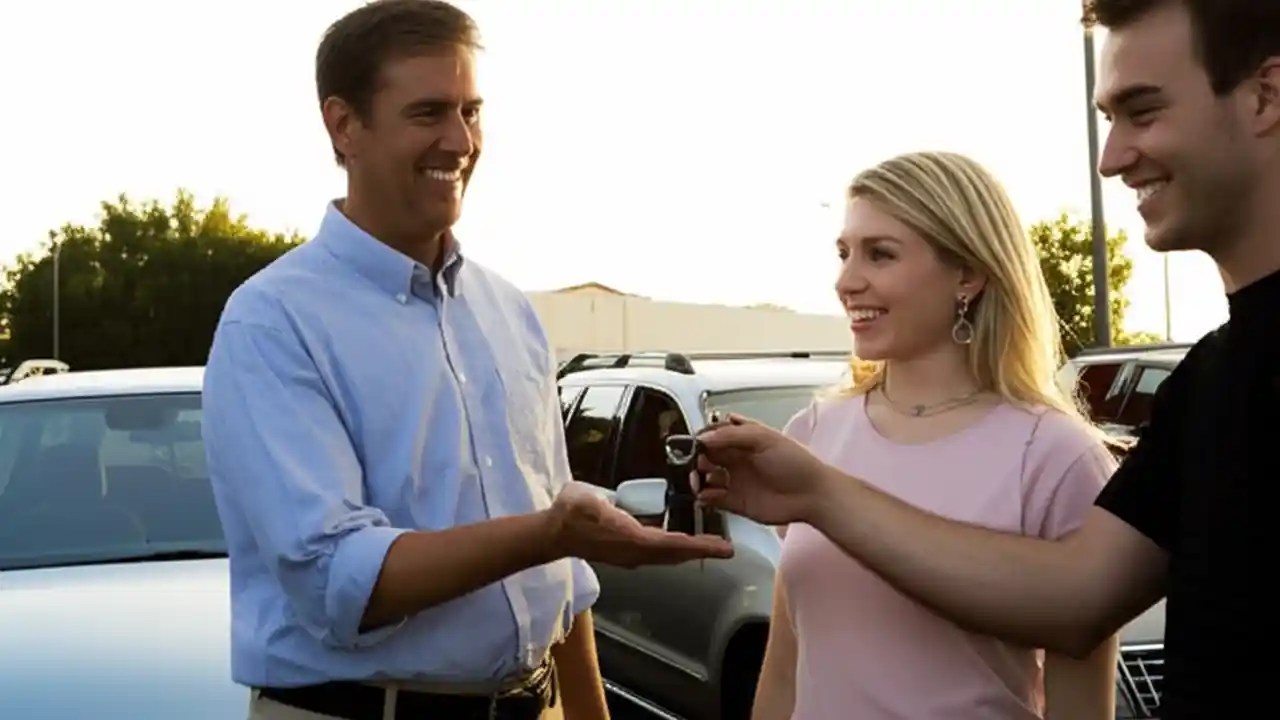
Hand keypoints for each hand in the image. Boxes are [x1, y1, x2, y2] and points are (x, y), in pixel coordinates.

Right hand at [547, 482, 733, 567]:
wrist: (554, 533)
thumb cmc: (570, 512)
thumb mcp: (587, 498)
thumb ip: (604, 502)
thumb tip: (613, 502)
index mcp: (631, 539)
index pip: (672, 544)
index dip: (698, 546)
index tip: (722, 547)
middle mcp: (635, 552)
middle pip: (676, 554)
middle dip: (701, 551)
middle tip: (726, 548)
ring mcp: (631, 556)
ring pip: (668, 556)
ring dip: (690, 551)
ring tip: (710, 545)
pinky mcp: (627, 554)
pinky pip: (658, 552)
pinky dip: (675, 548)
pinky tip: (682, 540)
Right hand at [693, 414, 831, 525]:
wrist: (811, 495)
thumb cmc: (794, 462)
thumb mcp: (764, 438)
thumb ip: (732, 435)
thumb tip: (703, 438)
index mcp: (743, 440)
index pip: (714, 435)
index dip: (702, 439)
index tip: (692, 444)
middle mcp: (736, 459)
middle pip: (706, 456)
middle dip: (696, 459)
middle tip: (695, 463)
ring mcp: (734, 481)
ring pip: (706, 478)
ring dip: (697, 478)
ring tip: (698, 480)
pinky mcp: (735, 502)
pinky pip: (712, 499)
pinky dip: (704, 497)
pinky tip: (705, 495)